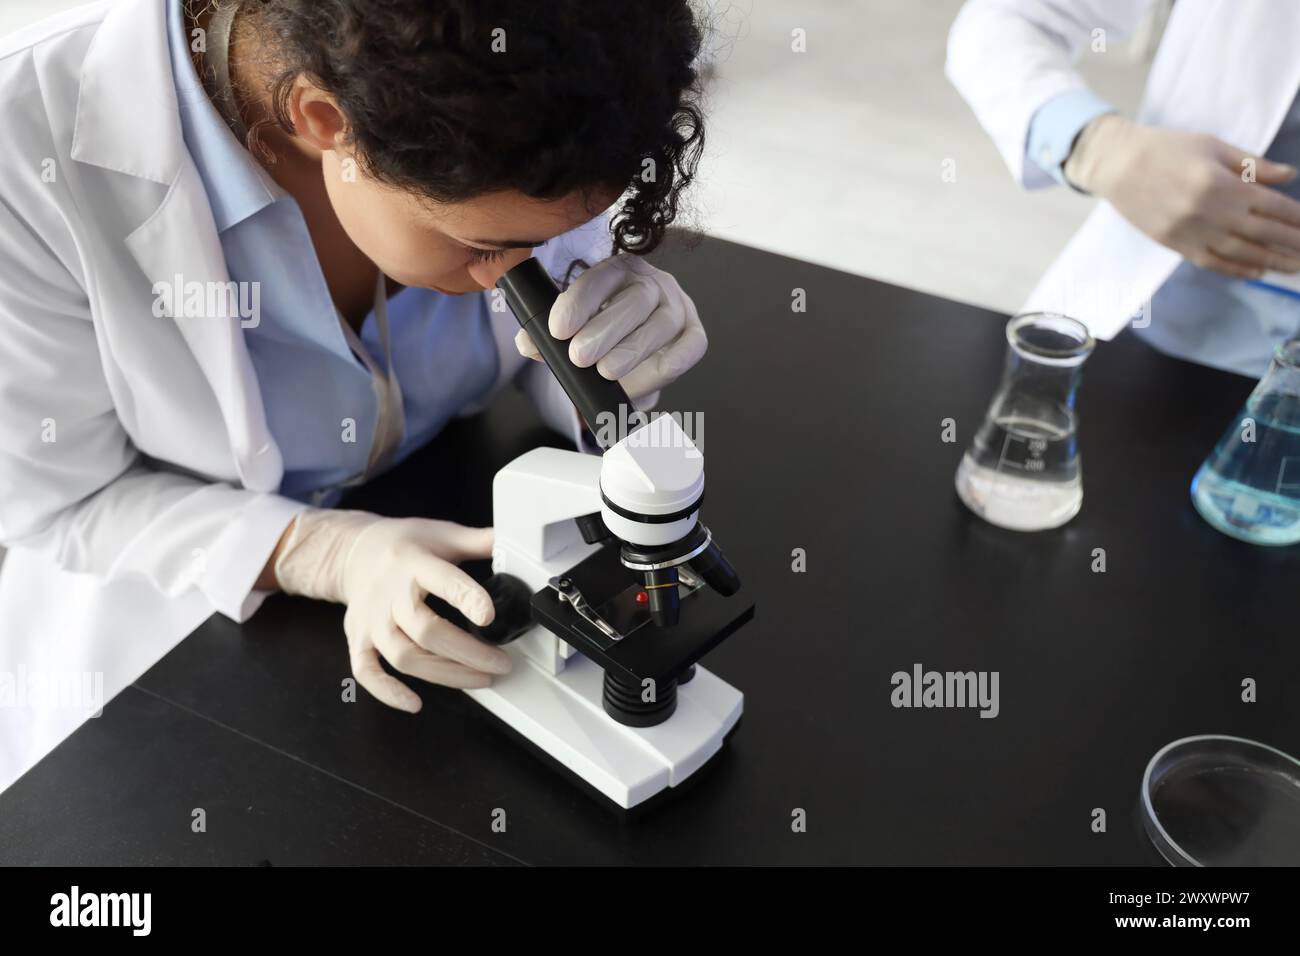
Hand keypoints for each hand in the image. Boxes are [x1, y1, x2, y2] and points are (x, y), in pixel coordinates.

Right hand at [272, 510, 510, 712]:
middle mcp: (388, 594)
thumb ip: (478, 541)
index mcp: (413, 562)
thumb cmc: (402, 545)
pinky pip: (366, 671)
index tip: (490, 617)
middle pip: (425, 630)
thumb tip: (515, 539)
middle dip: (467, 652)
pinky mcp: (358, 639)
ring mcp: (371, 620)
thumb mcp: (441, 533)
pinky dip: (387, 692)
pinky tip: (414, 703)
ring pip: (403, 656)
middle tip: (501, 663)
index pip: (442, 581)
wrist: (354, 552)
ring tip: (481, 679)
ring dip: (444, 674)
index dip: (467, 599)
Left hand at [515, 255, 706, 401]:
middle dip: (604, 331)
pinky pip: (690, 347)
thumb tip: (529, 343)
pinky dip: (671, 363)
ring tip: (606, 373)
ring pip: (661, 326)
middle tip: (579, 357)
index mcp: (619, 271)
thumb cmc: (602, 330)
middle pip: (634, 301)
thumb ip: (547, 334)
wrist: (634, 340)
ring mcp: (677, 308)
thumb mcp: (573, 326)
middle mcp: (653, 284)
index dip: (579, 302)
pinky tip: (651, 378)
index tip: (557, 329)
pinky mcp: (694, 335)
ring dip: (632, 352)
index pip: (600, 278)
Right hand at [1064, 114, 1299, 278]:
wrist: (1118, 166)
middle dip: (1290, 243)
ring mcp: (1192, 232)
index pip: (1271, 206)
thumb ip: (1251, 164)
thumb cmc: (1167, 148)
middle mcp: (1210, 212)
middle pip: (1261, 233)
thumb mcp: (1213, 145)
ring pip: (1240, 253)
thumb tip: (1288, 176)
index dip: (1295, 217)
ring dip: (1270, 262)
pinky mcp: (1175, 244)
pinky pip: (1211, 262)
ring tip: (1292, 267)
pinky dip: (1236, 270)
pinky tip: (1256, 272)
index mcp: (1222, 184)